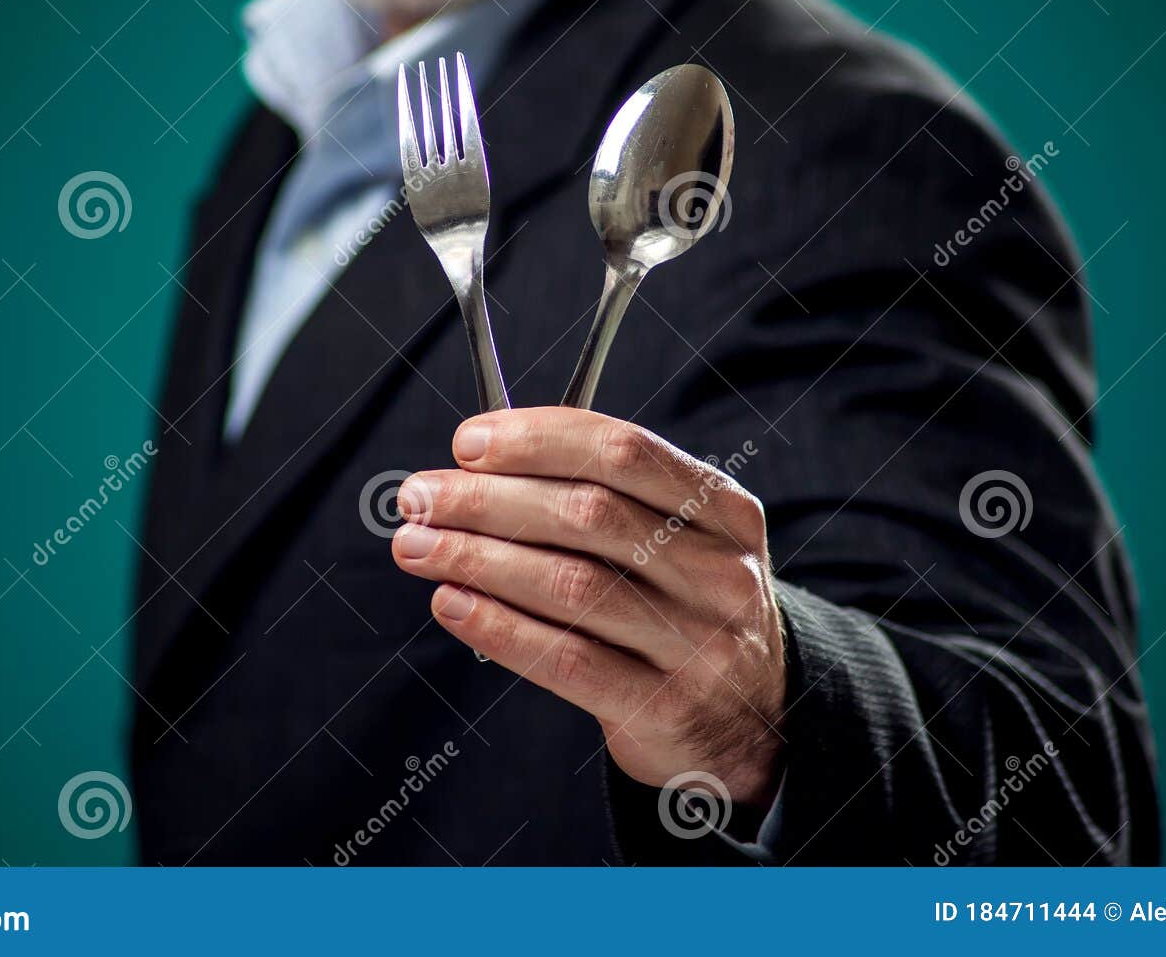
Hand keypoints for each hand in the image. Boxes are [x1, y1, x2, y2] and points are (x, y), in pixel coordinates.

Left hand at [391, 407, 785, 810]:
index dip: (536, 440)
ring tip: (416, 547)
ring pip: (570, 584)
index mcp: (723, 510)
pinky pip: (566, 659)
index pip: (622, 451)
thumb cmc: (682, 610)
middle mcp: (719, 571)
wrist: (749, 725)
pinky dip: (497, 627)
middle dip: (487, 498)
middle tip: (419, 497)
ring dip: (477, 558)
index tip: (467, 443)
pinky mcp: (663, 707)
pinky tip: (450, 603)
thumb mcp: (677, 541)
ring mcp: (697, 643)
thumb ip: (602, 498)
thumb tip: (476, 467)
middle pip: (588, 513)